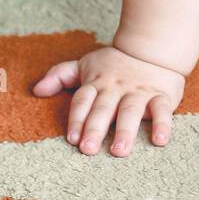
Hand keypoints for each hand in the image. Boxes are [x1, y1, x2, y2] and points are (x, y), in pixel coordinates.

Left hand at [31, 46, 185, 154]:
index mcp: (97, 82)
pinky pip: (162, 110)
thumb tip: (36, 90)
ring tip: (118, 151)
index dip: (77, 118)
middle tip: (88, 149)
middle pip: (103, 108)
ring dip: (125, 131)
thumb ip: (60, 76)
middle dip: (95, 128)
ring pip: (131, 111)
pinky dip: (163, 124)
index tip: (72, 138)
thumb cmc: (115, 63)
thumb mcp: (85, 64)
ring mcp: (139, 92)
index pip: (83, 100)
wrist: (152, 48)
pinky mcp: (161, 96)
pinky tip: (160, 140)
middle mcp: (116, 88)